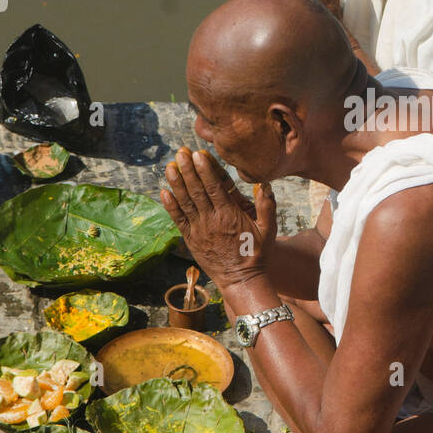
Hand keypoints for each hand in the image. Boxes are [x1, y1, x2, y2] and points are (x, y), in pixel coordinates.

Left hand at [160, 148, 276, 289]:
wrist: (241, 280)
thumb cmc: (256, 254)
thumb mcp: (269, 230)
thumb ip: (266, 206)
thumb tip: (263, 183)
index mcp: (229, 216)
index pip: (214, 188)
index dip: (204, 170)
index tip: (198, 154)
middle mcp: (211, 221)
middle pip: (196, 191)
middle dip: (188, 170)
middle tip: (181, 152)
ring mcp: (199, 230)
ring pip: (185, 203)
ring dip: (176, 183)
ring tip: (169, 166)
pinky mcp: (191, 239)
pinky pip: (178, 220)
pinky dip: (170, 206)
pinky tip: (163, 192)